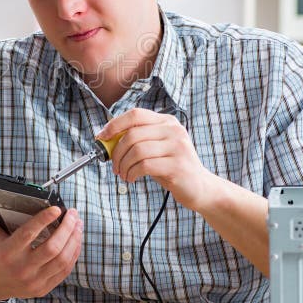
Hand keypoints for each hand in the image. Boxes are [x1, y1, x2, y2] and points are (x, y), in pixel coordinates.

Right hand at [0, 185, 82, 301]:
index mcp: (7, 253)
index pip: (28, 235)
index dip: (44, 220)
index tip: (56, 209)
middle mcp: (21, 269)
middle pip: (52, 248)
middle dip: (67, 229)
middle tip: (73, 214)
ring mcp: (34, 281)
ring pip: (62, 260)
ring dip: (74, 239)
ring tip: (77, 224)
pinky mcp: (43, 288)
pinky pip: (65, 270)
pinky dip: (74, 253)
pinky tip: (76, 240)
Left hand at [97, 107, 213, 212]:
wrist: (200, 188)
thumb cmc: (172, 167)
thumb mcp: (156, 148)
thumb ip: (137, 140)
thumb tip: (107, 139)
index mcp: (167, 121)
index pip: (135, 114)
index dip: (115, 124)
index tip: (102, 137)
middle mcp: (174, 130)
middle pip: (133, 134)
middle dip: (116, 151)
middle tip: (113, 165)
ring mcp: (178, 147)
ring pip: (137, 150)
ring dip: (123, 165)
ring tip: (123, 174)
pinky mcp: (177, 165)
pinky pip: (144, 165)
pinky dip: (132, 173)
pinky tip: (132, 178)